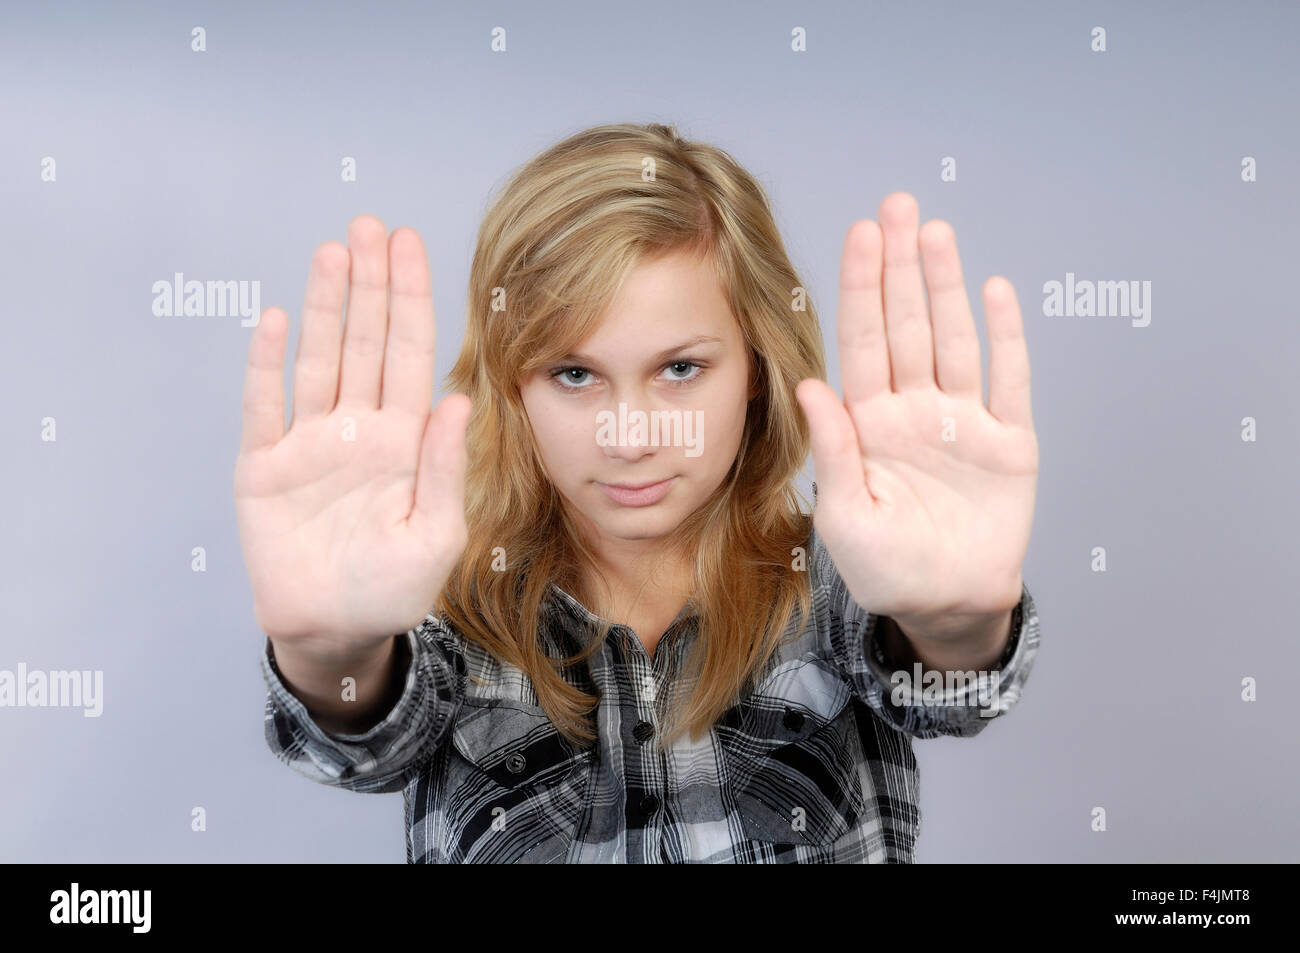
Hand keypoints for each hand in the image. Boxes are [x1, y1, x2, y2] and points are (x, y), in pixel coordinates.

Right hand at [233, 216, 471, 657]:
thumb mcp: (436, 535)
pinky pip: (264, 406)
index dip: (411, 299)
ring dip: (323, 307)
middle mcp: (358, 429)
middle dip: (370, 284)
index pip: (411, 354)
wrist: (334, 630)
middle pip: (365, 342)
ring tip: (333, 252)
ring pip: (318, 359)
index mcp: (405, 441)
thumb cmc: (393, 587)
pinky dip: (266, 364)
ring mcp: (309, 443)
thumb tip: (458, 401)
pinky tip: (274, 319)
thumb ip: (444, 469)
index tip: (412, 246)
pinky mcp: (263, 467)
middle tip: (371, 225)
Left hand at [795, 193, 1037, 635]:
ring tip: (936, 234)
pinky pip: (1009, 380)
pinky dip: (1004, 337)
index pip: (863, 340)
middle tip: (898, 206)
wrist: (946, 606)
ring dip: (945, 287)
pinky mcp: (1009, 443)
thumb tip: (810, 385)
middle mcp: (914, 410)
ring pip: (954, 339)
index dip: (862, 286)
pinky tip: (993, 291)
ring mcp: (963, 422)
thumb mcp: (847, 517)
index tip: (860, 233)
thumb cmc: (886, 570)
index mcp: (870, 423)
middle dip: (901, 266)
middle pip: (907, 324)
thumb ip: (835, 451)